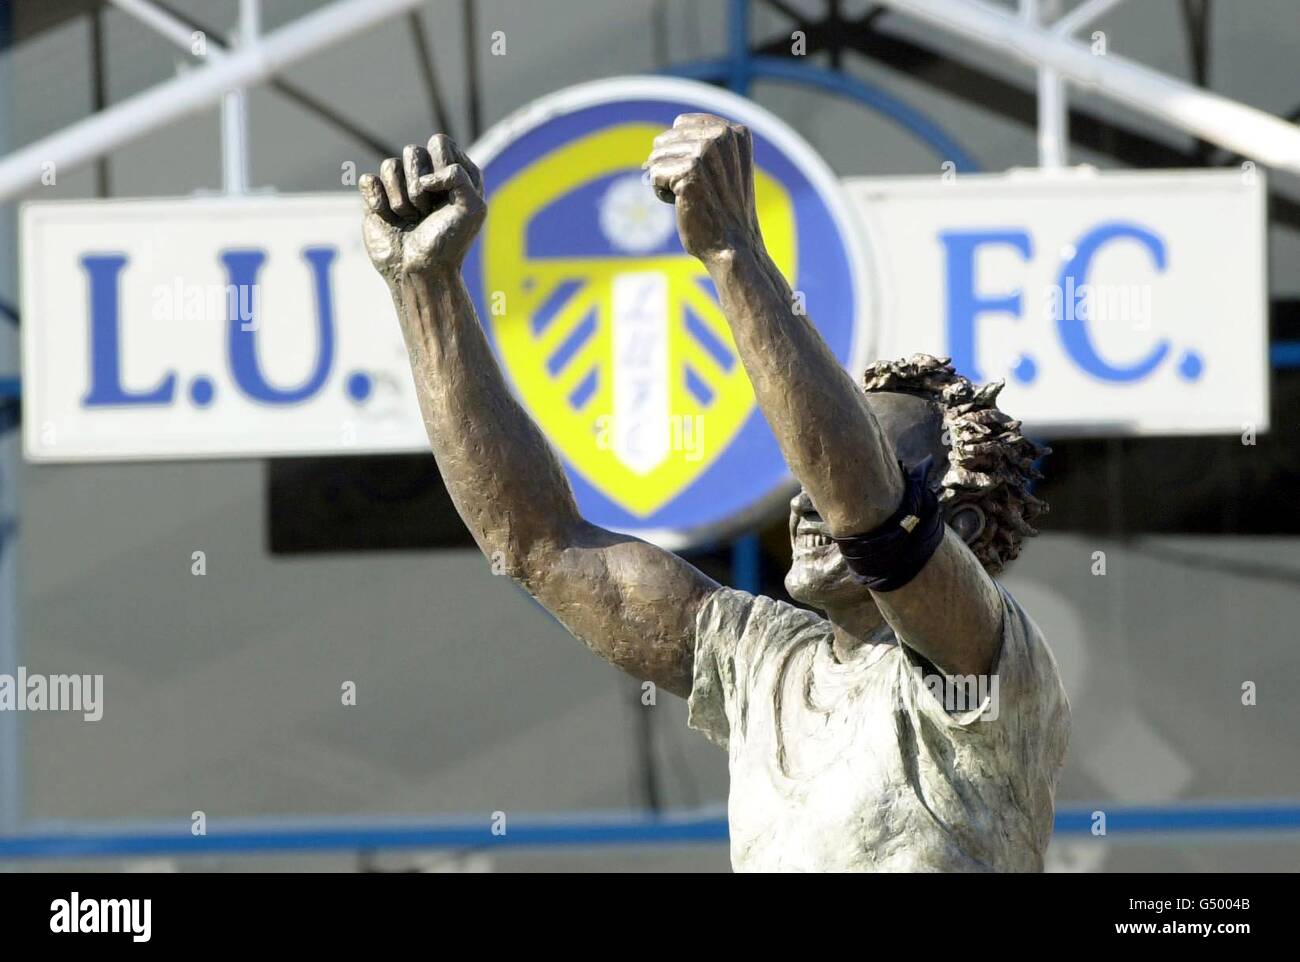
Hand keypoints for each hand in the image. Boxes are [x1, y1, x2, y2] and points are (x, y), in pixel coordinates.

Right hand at [359, 134, 485, 282]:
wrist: (419, 272)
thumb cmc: (448, 243)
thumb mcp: (472, 209)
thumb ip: (461, 176)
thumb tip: (426, 177)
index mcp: (454, 173)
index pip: (440, 143)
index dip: (439, 165)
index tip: (444, 196)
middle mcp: (428, 176)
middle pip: (412, 151)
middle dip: (418, 187)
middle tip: (426, 212)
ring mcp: (401, 186)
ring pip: (390, 165)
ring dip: (400, 198)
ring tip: (410, 219)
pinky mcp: (377, 198)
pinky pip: (369, 180)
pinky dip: (378, 201)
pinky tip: (388, 219)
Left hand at [644, 114, 761, 261]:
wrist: (733, 245)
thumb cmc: (723, 211)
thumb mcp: (724, 168)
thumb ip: (705, 147)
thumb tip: (659, 141)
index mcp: (733, 132)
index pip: (681, 124)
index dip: (678, 153)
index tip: (699, 176)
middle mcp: (722, 136)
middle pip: (665, 139)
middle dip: (671, 167)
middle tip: (696, 191)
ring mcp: (706, 152)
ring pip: (657, 157)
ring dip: (666, 181)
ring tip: (691, 197)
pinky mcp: (689, 171)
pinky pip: (654, 174)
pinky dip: (662, 193)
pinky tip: (683, 205)